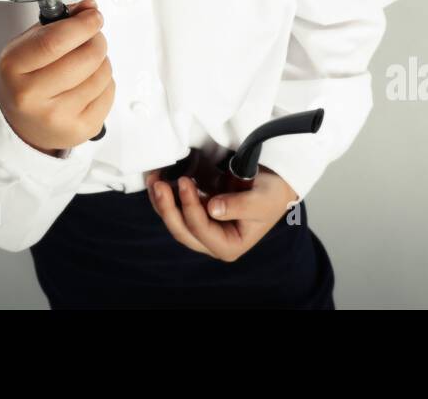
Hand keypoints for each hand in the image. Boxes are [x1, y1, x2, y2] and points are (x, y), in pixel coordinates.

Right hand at [0, 0, 114, 153]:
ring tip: (85, 64)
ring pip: (102, 73)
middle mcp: (32, 96)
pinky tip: (87, 84)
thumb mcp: (28, 45)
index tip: (93, 15)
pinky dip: (104, 82)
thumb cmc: (27, 79)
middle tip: (92, 37)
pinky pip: (110, 92)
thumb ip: (58, 23)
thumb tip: (90, 8)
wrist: (23, 125)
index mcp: (14, 68)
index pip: (55, 41)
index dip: (82, 24)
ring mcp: (58, 116)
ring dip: (101, 60)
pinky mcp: (82, 129)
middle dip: (96, 40)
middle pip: (86, 57)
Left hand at [141, 164, 300, 262]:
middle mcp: (212, 242)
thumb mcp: (260, 200)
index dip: (190, 207)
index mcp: (229, 246)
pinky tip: (158, 180)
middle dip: (168, 208)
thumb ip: (239, 205)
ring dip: (161, 202)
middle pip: (183, 231)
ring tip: (154, 180)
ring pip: (175, 221)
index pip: (202, 230)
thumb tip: (213, 209)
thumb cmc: (271, 195)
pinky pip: (176, 209)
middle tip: (159, 184)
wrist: (273, 186)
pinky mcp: (197, 215)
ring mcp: (202, 230)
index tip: (185, 182)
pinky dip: (166, 196)